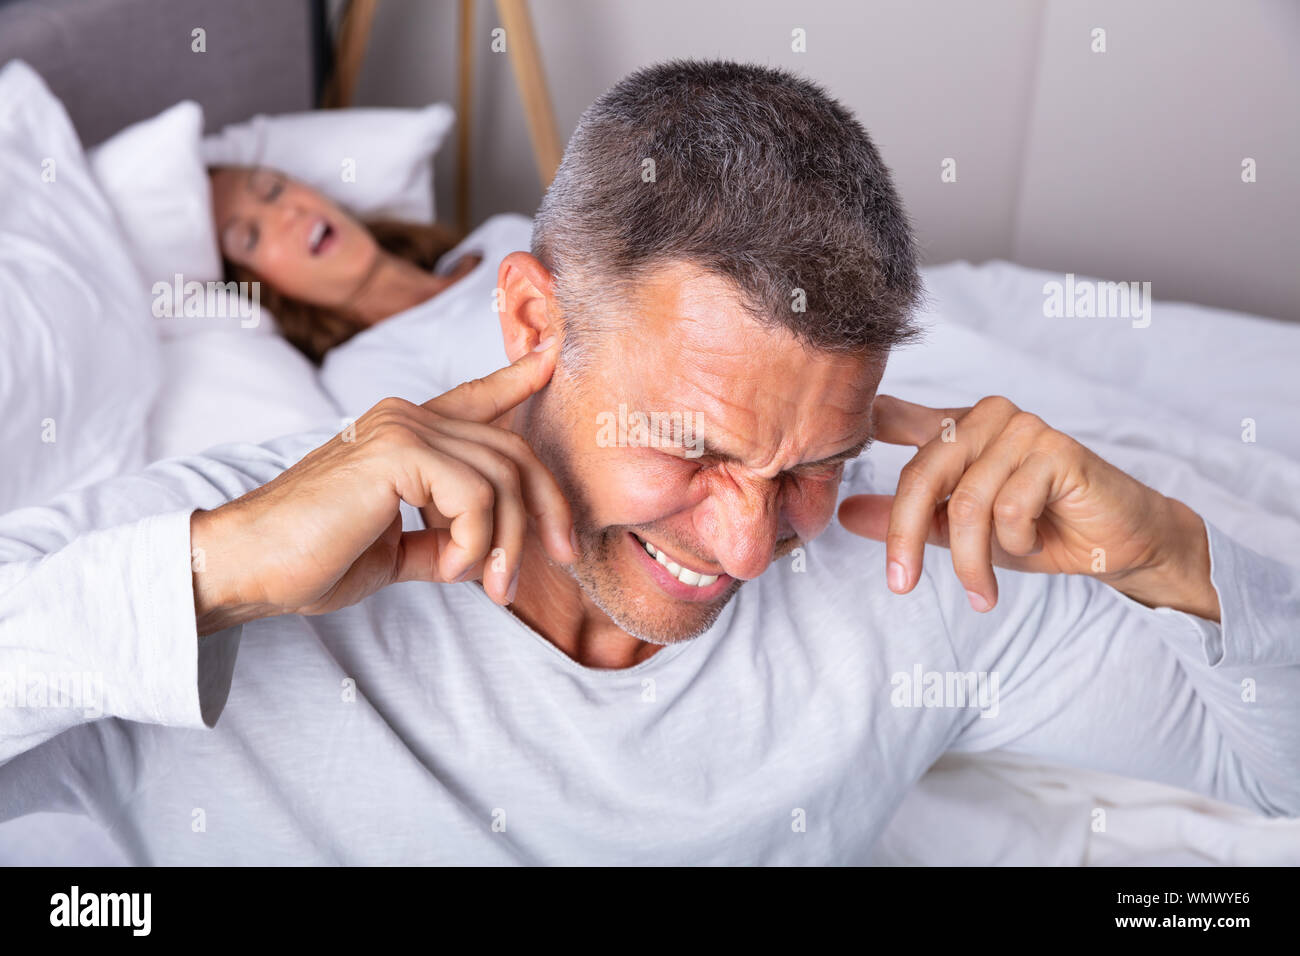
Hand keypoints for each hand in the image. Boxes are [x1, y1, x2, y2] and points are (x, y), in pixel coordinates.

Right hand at [191, 339, 576, 634]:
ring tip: (485, 583)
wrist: (249, 566)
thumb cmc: (310, 558)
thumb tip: (483, 553)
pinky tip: (446, 567)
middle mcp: (406, 417)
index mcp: (405, 434)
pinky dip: (475, 541)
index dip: (516, 379)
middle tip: (558, 558)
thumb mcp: (394, 547)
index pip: (475, 398)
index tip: (550, 360)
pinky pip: (476, 495)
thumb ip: (440, 537)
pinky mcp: (397, 451)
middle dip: (547, 508)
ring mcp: (401, 428)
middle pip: (512, 451)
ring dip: (507, 541)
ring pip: (503, 477)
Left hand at [837, 395, 1217, 619]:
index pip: (898, 419)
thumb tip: (846, 515)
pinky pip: (1008, 509)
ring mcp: (1023, 429)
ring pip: (966, 504)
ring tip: (984, 591)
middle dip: (905, 539)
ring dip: (971, 561)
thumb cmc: (1039, 532)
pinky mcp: (1056, 450)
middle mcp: (987, 417)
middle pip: (921, 475)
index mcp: (960, 428)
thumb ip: (908, 519)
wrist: (1118, 544)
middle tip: (901, 587)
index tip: (832, 431)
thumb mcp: (960, 532)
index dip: (865, 422)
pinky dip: (1014, 545)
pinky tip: (1035, 545)